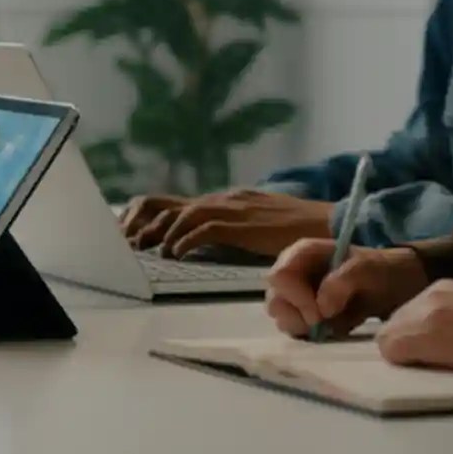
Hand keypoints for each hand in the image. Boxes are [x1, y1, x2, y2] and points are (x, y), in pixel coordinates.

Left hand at [129, 189, 336, 257]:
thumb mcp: (252, 223)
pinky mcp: (241, 224)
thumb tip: (203, 242)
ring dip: (160, 235)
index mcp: (221, 199)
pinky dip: (186, 241)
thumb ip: (228, 227)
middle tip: (127, 245)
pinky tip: (176, 254)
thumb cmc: (293, 228)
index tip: (128, 235)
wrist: (325, 222)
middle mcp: (220, 200)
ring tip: (150, 253)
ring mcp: (231, 209)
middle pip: (164, 204)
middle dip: (140, 224)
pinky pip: (204, 229)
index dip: (143, 217)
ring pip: (180, 215)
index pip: (170, 203)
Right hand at [266, 239, 429, 337]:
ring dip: (301, 325)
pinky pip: (292, 328)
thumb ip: (342, 282)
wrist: (396, 286)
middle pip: (274, 299)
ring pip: (280, 316)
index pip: (279, 277)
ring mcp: (295, 295)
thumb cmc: (379, 271)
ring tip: (326, 326)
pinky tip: (326, 330)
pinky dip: (306, 333)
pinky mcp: (302, 314)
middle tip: (322, 323)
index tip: (319, 313)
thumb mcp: (367, 269)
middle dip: (296, 315)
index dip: (294, 297)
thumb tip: (320, 308)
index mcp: (301, 254)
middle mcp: (292, 273)